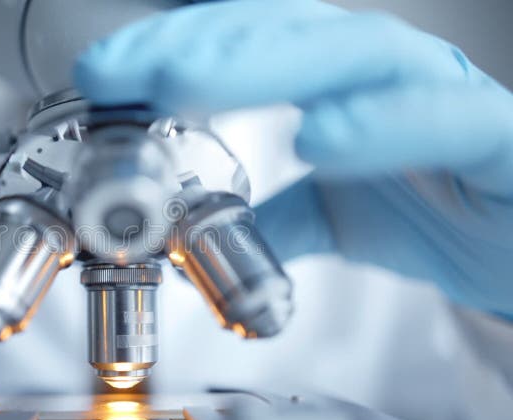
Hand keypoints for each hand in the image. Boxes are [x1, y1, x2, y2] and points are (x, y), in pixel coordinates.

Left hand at [74, 0, 512, 317]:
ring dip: (262, 63)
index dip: (178, 49)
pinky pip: (445, 121)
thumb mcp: (340, 218)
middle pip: (286, 34)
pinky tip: (321, 135)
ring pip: (354, 56)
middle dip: (194, 46)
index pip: (252, 45)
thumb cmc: (449, 214)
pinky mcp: (502, 140)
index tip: (106, 74)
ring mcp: (446, 99)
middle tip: (116, 68)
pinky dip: (383, 123)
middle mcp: (390, 76)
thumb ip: (275, 215)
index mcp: (347, 85)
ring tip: (180, 82)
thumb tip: (208, 225)